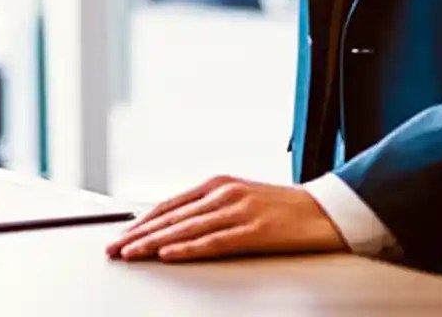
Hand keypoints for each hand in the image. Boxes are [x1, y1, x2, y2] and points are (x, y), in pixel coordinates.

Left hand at [105, 175, 346, 262]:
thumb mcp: (240, 200)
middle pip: (171, 217)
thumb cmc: (283, 209)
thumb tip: (175, 227)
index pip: (169, 205)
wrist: (327, 210)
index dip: (141, 222)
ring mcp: (238, 211)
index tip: (120, 236)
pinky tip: (168, 255)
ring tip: (131, 254)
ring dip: (153, 243)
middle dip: (138, 235)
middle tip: (114, 249)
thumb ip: (210, 210)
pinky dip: (187, 249)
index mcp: (217, 185)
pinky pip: (213, 242)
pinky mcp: (254, 230)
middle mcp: (223, 194)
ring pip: (186, 229)